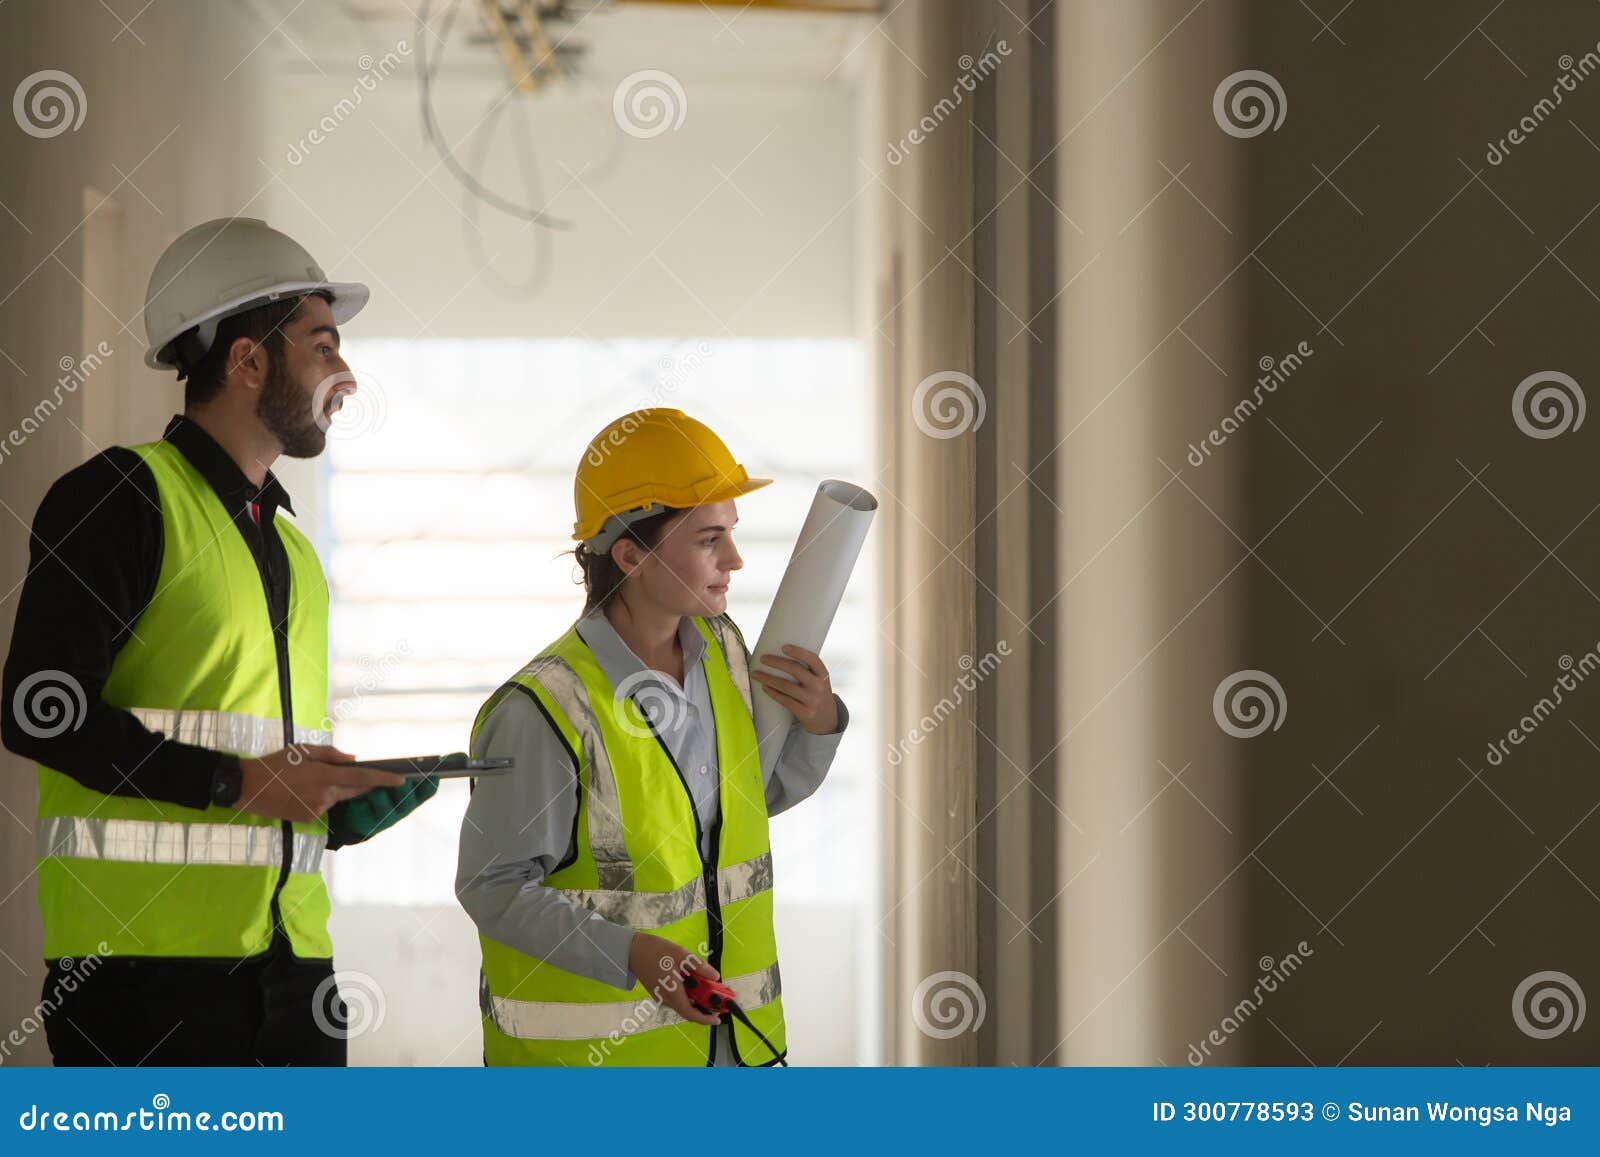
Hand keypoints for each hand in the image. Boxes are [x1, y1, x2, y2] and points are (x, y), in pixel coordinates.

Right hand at [236, 745, 404, 822]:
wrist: (248, 788)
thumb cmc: (275, 764)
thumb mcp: (303, 750)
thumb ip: (331, 755)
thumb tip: (353, 760)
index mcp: (325, 776)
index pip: (363, 778)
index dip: (384, 779)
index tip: (402, 780)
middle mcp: (325, 795)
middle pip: (355, 790)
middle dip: (363, 784)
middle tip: (361, 774)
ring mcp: (317, 810)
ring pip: (338, 798)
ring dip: (335, 789)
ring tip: (309, 780)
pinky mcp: (309, 819)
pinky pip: (324, 807)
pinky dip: (321, 798)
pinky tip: (302, 792)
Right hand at [628, 933, 721, 1025]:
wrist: (633, 950)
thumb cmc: (655, 951)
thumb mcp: (681, 954)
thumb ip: (699, 966)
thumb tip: (715, 976)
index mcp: (671, 992)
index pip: (690, 1014)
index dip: (706, 1019)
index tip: (718, 1019)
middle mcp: (666, 999)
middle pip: (689, 1010)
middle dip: (705, 1006)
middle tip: (718, 996)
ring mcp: (662, 997)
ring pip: (683, 1004)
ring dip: (697, 998)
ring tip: (708, 985)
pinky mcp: (660, 993)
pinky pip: (677, 998)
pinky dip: (688, 994)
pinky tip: (694, 981)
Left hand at [751, 644, 838, 734]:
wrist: (827, 719)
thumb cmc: (817, 694)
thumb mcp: (819, 681)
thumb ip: (807, 671)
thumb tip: (779, 656)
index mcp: (823, 675)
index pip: (813, 659)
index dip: (798, 652)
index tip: (783, 647)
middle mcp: (819, 686)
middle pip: (795, 670)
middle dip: (776, 662)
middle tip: (762, 659)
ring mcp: (812, 700)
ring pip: (786, 686)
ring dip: (768, 678)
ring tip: (756, 674)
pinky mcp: (805, 712)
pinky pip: (785, 700)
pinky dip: (772, 692)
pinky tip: (764, 687)